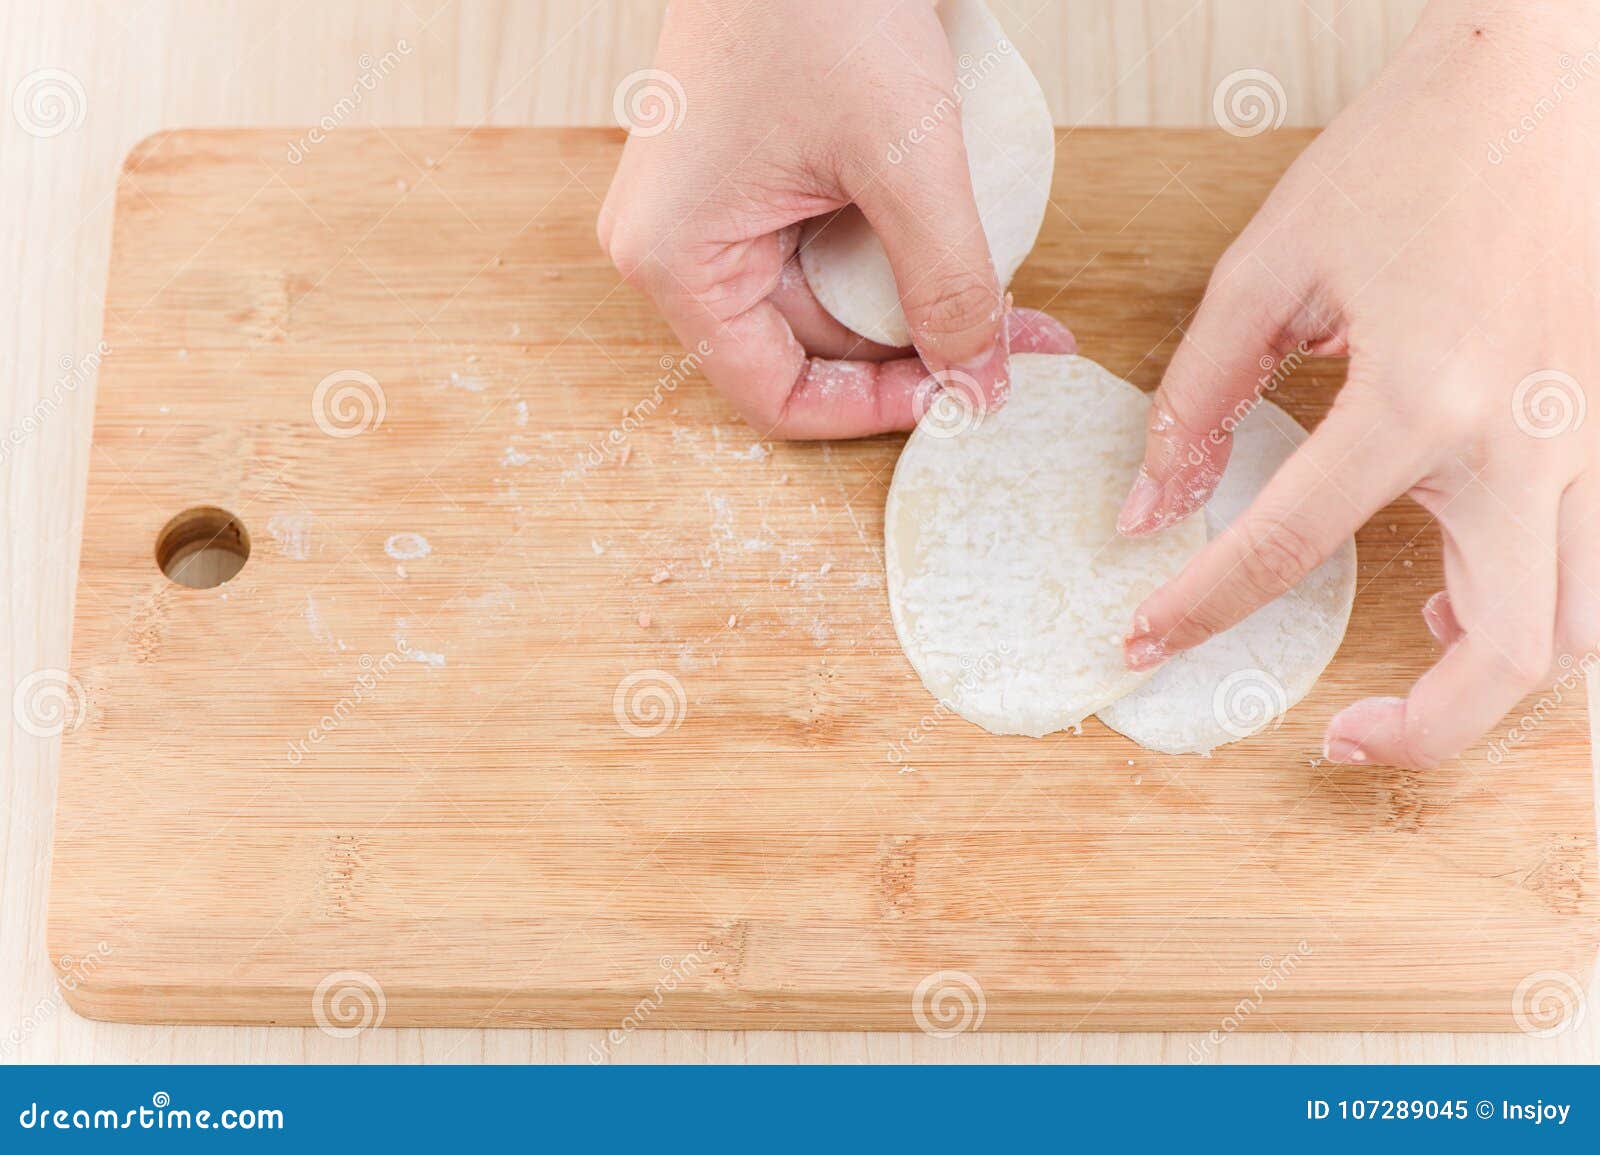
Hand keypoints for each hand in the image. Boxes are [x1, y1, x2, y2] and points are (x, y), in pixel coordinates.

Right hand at [597, 0, 1074, 438]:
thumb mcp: (905, 156)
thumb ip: (949, 280)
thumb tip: (979, 382)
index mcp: (678, 259)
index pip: (776, 394)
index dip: (874, 410)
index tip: (960, 397)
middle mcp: (674, 246)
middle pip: (809, 348)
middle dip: (916, 351)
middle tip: (1016, 344)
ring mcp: (706, 208)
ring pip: (826, 299)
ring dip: (913, 302)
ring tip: (1004, 288)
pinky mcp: (742, 176)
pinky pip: (822, 247)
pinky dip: (891, 253)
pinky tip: (954, 237)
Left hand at [1117, 0, 1599, 768]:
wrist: (1551, 70)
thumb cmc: (1411, 150)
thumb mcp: (1273, 266)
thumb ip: (1201, 398)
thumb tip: (1153, 510)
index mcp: (1421, 396)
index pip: (1285, 551)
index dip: (1195, 613)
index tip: (1139, 644)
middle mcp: (1528, 440)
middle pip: (1510, 658)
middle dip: (1420, 734)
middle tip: (1337, 742)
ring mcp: (1594, 436)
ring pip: (1580, 628)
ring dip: (1493, 679)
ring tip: (1404, 668)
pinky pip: (1599, 561)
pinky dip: (1538, 606)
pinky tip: (1464, 584)